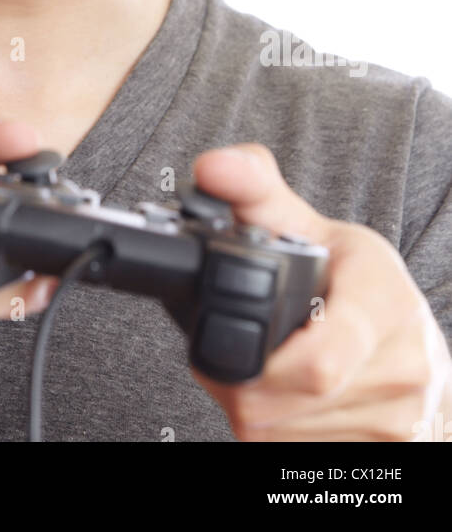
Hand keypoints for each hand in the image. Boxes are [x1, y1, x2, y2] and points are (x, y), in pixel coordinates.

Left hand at [189, 143, 451, 441]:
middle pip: (279, 402)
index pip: (320, 360)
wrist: (418, 348)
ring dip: (256, 406)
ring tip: (269, 366)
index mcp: (385, 308)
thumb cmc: (363, 288)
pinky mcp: (379, 460)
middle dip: (240, 376)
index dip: (264, 359)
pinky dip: (278, 430)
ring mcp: (391, 427)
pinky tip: (288, 397)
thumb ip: (256, 192)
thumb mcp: (319, 228)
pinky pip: (296, 455)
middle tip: (240, 345)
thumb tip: (211, 168)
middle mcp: (399, 375)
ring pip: (281, 434)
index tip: (244, 340)